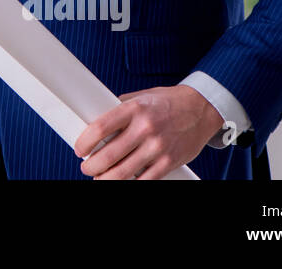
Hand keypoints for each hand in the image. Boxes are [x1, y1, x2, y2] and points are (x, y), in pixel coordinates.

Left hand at [73, 84, 224, 178]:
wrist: (201, 109)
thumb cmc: (169, 102)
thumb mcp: (141, 97)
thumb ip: (120, 109)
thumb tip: (97, 123)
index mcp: (134, 109)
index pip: (100, 128)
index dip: (84, 142)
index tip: (79, 148)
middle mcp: (145, 128)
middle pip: (108, 155)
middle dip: (91, 166)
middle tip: (86, 167)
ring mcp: (158, 147)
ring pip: (124, 173)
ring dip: (105, 179)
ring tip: (98, 178)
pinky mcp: (168, 162)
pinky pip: (145, 180)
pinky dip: (130, 184)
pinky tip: (122, 182)